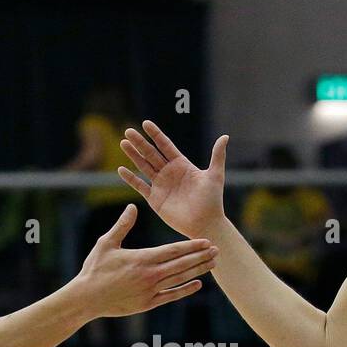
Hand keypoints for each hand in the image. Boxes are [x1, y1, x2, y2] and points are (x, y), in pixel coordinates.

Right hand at [73, 204, 216, 317]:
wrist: (87, 298)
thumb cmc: (94, 269)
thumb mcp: (106, 243)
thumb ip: (122, 225)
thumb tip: (133, 206)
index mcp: (142, 258)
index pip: (173, 250)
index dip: (192, 246)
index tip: (206, 241)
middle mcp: (150, 275)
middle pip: (182, 264)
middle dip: (201, 257)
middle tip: (217, 250)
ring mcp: (150, 290)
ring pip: (180, 279)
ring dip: (198, 271)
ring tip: (212, 264)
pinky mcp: (148, 303)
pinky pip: (171, 296)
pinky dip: (185, 290)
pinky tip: (197, 284)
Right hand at [118, 120, 228, 238]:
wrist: (205, 223)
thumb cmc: (212, 200)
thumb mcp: (215, 176)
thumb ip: (217, 156)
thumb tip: (225, 137)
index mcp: (181, 165)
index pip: (165, 146)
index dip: (155, 134)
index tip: (145, 123)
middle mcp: (169, 173)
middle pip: (151, 154)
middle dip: (140, 143)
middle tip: (128, 131)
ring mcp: (161, 185)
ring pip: (143, 166)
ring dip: (133, 156)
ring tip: (123, 143)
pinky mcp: (155, 199)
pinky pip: (140, 186)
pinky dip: (130, 179)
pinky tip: (121, 169)